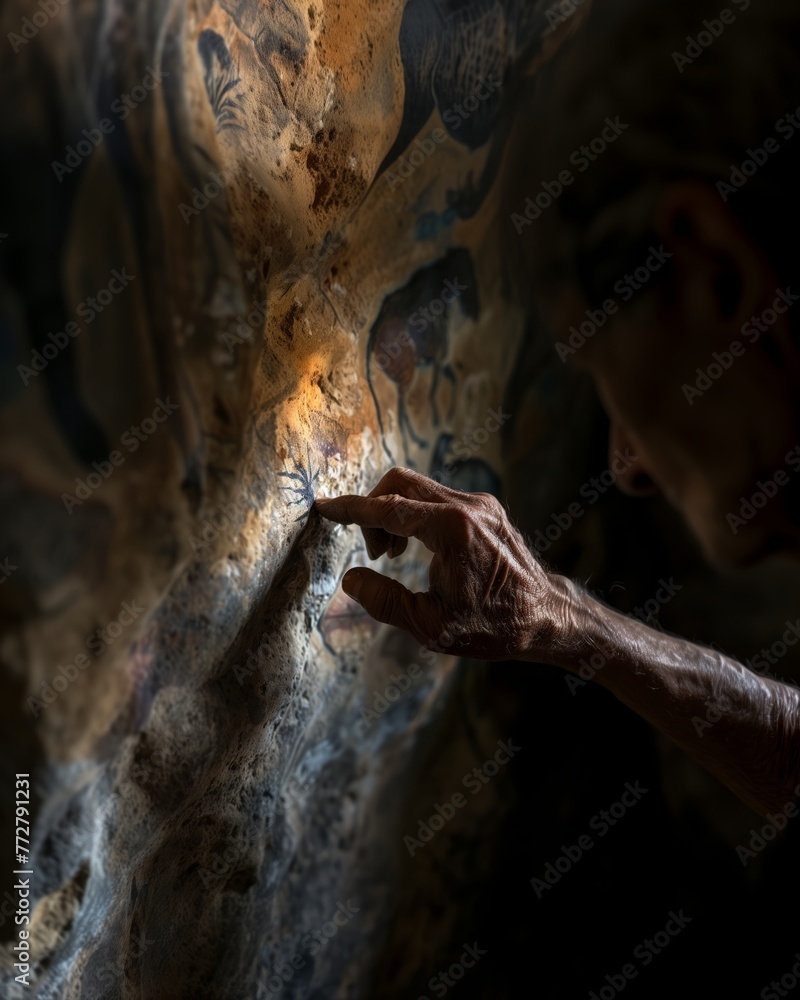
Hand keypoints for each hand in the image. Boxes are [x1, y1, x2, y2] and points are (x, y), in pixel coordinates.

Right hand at [314, 467, 571, 660]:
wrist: (547, 617)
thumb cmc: (493, 626)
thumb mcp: (431, 626)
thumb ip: (385, 602)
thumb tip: (351, 580)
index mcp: (452, 530)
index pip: (387, 508)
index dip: (351, 509)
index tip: (324, 507)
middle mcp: (467, 506)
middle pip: (400, 483)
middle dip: (373, 510)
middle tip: (374, 553)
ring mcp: (480, 504)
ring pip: (418, 488)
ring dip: (393, 513)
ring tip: (392, 555)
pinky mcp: (486, 508)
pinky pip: (437, 497)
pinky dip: (415, 514)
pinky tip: (416, 548)